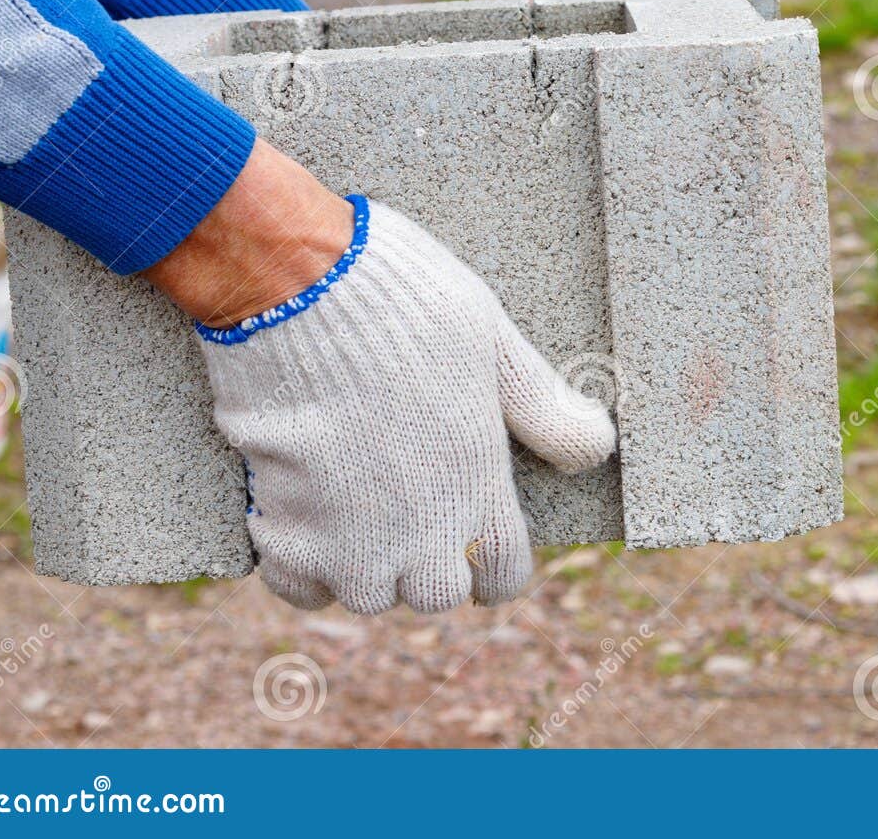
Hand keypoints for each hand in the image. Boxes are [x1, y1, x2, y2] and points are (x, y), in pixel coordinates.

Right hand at [146, 143, 616, 612]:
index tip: (477, 536)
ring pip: (367, 593)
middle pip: (435, 593)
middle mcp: (418, 529)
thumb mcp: (494, 341)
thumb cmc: (403, 301)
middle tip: (412, 504)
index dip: (494, 562)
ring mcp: (346, 536)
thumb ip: (542, 407)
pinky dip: (303, 562)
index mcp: (478, 485)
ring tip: (359, 506)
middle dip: (428, 560)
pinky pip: (297, 584)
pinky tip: (306, 513)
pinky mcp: (281, 525)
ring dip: (365, 562)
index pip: (502, 575)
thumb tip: (595, 447)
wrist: (294, 283)